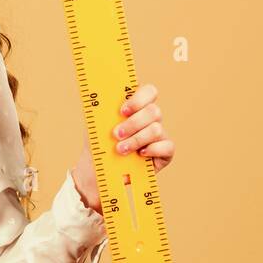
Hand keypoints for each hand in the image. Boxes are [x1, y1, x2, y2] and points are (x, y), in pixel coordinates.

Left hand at [71, 82, 175, 208]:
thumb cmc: (97, 144)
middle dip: (133, 124)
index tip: (122, 111)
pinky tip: (139, 155)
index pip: (149, 91)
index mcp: (137, 107)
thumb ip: (101, 109)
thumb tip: (99, 95)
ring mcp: (160, 135)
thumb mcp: (95, 125)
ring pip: (157, 129)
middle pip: (154, 111)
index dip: (139, 99)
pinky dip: (152, 150)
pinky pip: (167, 146)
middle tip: (116, 134)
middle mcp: (151, 119)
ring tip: (120, 150)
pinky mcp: (165, 153)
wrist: (97, 171)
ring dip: (136, 140)